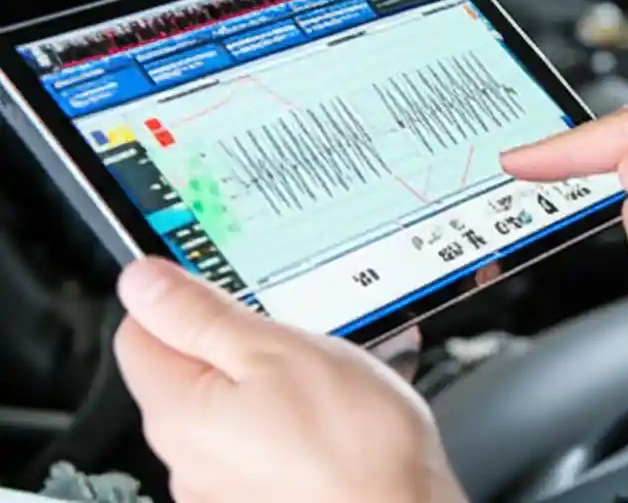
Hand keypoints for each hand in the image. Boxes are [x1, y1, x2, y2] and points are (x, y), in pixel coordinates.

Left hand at [113, 258, 466, 502]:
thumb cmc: (353, 444)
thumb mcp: (279, 350)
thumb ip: (201, 315)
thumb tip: (144, 282)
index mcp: (178, 411)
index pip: (139, 332)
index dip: (187, 302)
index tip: (235, 295)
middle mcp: (187, 457)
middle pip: (191, 372)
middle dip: (242, 344)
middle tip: (301, 338)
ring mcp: (222, 486)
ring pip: (236, 406)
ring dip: (276, 383)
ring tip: (336, 379)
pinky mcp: (259, 499)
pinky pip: (264, 442)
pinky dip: (295, 421)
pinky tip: (341, 417)